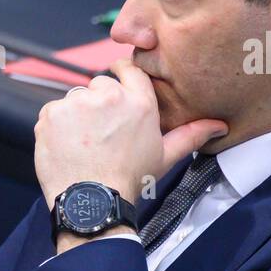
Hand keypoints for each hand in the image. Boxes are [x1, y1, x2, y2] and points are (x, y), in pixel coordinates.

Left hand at [34, 60, 227, 209]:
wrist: (93, 201)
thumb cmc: (129, 180)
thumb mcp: (164, 156)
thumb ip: (190, 135)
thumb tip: (218, 126)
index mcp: (139, 102)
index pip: (129, 69)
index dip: (121, 76)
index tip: (116, 88)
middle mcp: (108, 96)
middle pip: (100, 85)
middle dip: (100, 104)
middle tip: (101, 133)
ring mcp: (77, 103)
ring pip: (76, 98)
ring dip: (78, 115)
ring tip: (84, 143)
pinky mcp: (52, 113)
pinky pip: (54, 111)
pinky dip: (57, 126)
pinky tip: (68, 146)